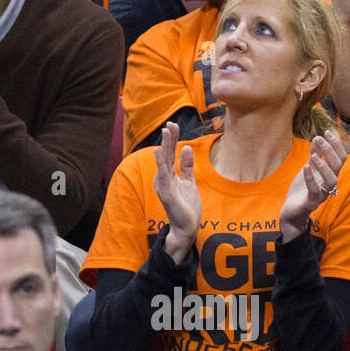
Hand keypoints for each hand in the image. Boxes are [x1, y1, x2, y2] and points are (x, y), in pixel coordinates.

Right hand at [153, 122, 201, 262]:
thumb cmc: (187, 206)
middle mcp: (163, 178)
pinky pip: (163, 175)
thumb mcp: (190, 181)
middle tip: (170, 123)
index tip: (174, 124)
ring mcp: (164, 185)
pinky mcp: (167, 193)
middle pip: (166, 154)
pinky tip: (159, 152)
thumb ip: (187, 166)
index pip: (170, 153)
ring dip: (165, 146)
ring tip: (165, 132)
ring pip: (164, 162)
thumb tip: (187, 147)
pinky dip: (160, 163)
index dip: (172, 139)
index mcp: (168, 175)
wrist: (187, 227)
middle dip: (168, 138)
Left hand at [278, 131, 346, 240]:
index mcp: (330, 174)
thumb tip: (317, 138)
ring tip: (313, 155)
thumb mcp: (308, 169)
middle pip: (338, 166)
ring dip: (323, 166)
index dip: (336, 145)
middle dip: (330, 151)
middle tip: (320, 139)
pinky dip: (311, 178)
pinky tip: (305, 168)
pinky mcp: (311, 202)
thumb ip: (314, 156)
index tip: (327, 132)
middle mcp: (329, 184)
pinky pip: (314, 190)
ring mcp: (322, 193)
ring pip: (331, 180)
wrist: (291, 211)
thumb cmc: (302, 189)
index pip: (340, 158)